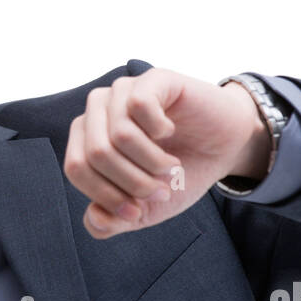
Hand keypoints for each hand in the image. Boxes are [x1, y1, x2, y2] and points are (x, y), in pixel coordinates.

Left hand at [62, 67, 269, 238]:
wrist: (223, 150)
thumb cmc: (178, 176)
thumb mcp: (145, 210)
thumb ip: (113, 221)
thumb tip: (95, 218)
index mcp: (85, 137)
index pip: (76, 168)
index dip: (107, 196)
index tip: (137, 212)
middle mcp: (98, 109)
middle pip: (97, 153)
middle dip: (134, 183)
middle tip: (162, 191)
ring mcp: (124, 90)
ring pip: (120, 135)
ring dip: (152, 163)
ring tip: (171, 169)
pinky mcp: (152, 79)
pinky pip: (140, 106)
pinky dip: (159, 131)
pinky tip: (169, 132)